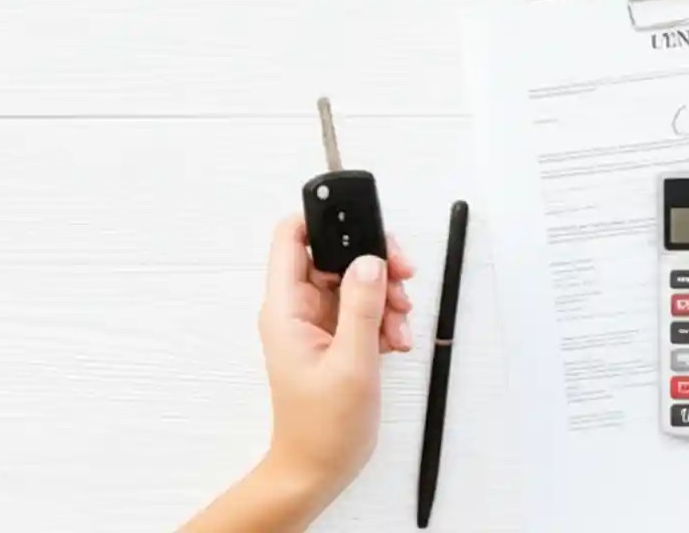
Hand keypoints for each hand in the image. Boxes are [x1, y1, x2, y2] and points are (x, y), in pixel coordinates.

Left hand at [258, 215, 415, 497]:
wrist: (319, 469)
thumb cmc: (323, 427)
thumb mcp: (351, 362)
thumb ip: (361, 306)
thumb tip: (369, 260)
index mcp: (286, 309)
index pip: (292, 237)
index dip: (324, 219)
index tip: (364, 221)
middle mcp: (298, 310)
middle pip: (335, 255)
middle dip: (373, 262)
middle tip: (402, 277)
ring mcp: (317, 324)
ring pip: (355, 281)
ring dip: (385, 296)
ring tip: (399, 325)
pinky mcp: (336, 338)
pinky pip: (363, 308)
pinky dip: (385, 318)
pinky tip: (395, 340)